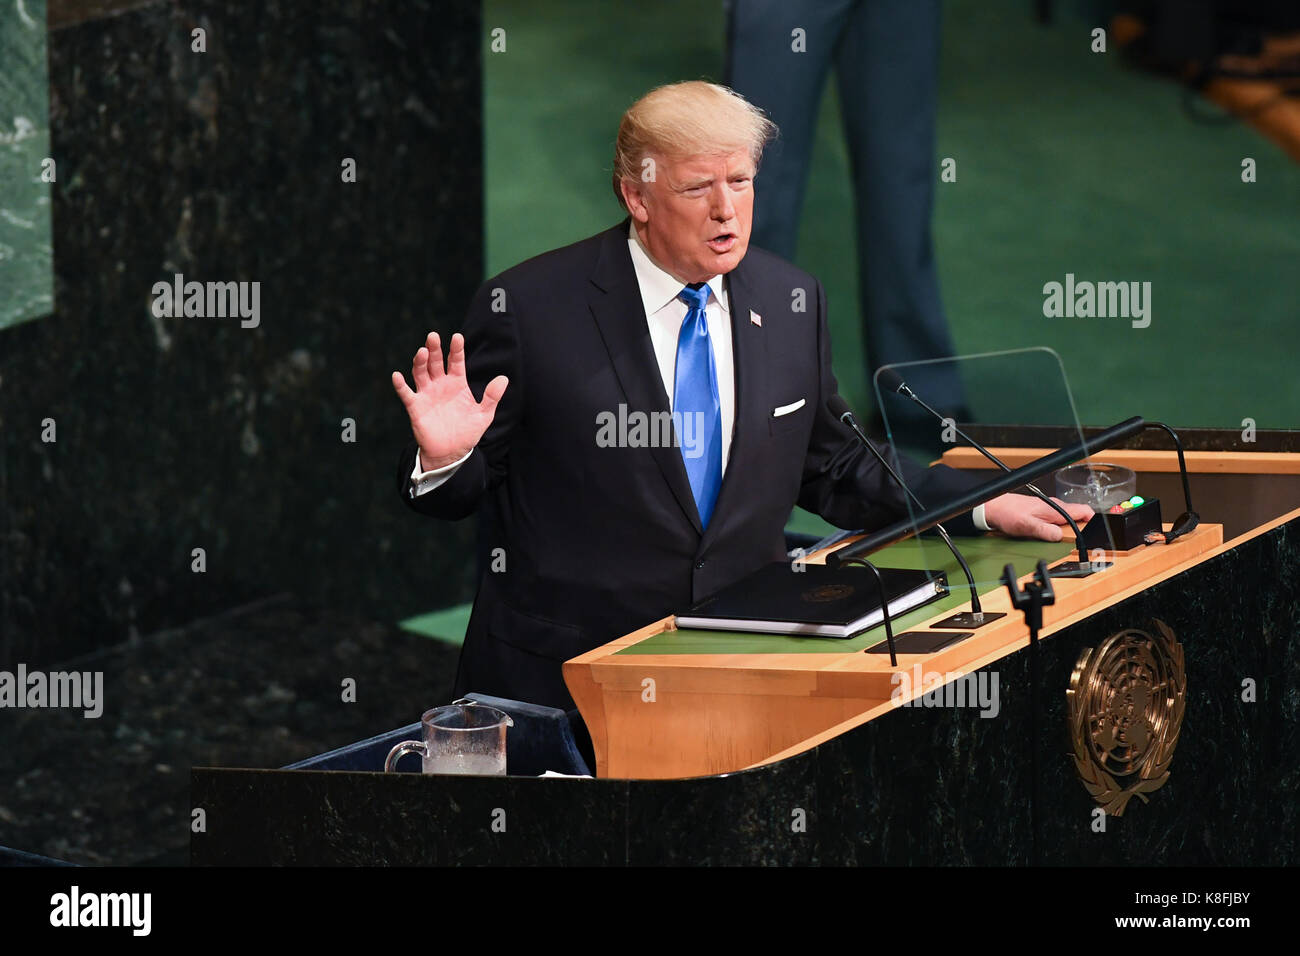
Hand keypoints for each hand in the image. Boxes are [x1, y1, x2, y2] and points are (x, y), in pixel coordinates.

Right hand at [390, 331, 507, 469]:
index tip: (457, 337)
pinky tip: (397, 376)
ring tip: (422, 352)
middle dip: (434, 349)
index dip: (456, 349)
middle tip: (433, 336)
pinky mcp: (416, 407)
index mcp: (457, 383)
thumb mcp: (483, 415)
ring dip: (420, 362)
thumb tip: (504, 379)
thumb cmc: (467, 432)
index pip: (456, 361)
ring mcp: (427, 394)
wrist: (451, 452)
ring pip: (421, 373)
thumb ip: (491, 397)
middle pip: (436, 362)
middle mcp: (440, 384)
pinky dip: (401, 385)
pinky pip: (406, 394)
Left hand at [982, 493, 1093, 541]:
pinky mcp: (1044, 516)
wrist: (994, 508)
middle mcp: (1056, 508)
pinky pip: (1058, 524)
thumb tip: (1059, 536)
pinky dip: (1059, 531)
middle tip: (1078, 544)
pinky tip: (1052, 538)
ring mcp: (1050, 511)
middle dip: (1081, 531)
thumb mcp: (1026, 525)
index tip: (1094, 534)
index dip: (1093, 522)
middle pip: (1079, 519)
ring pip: (1068, 522)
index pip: (1085, 511)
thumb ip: (1044, 531)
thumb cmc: (1008, 512)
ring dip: (1069, 532)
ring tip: (1065, 543)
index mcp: (1056, 508)